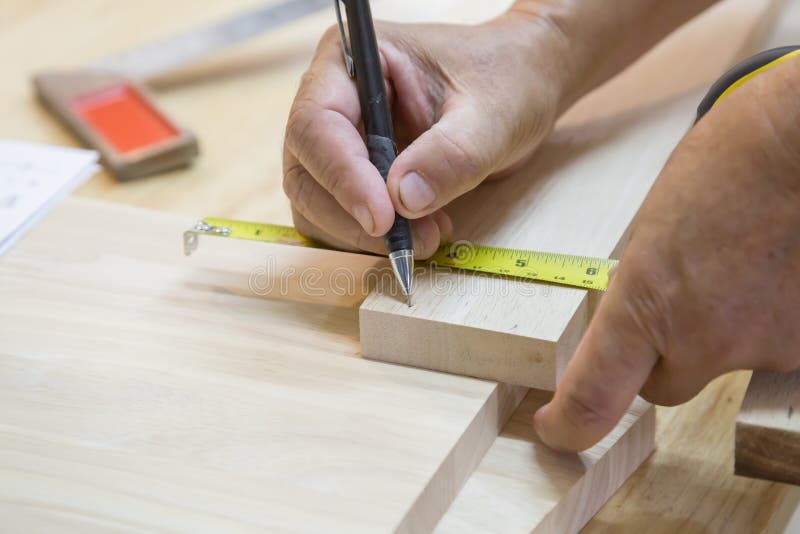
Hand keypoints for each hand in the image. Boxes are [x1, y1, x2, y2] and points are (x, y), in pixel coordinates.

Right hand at [283, 12, 570, 256]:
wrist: (521, 86)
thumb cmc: (506, 79)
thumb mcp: (493, 113)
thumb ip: (452, 153)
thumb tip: (404, 199)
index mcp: (354, 60)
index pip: (319, 121)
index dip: (343, 175)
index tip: (383, 218)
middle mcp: (334, 98)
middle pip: (306, 170)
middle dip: (351, 215)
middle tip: (410, 242)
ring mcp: (339, 140)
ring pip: (315, 202)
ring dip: (361, 234)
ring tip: (428, 235)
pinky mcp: (353, 175)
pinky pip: (338, 217)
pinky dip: (370, 238)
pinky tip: (420, 231)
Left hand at [534, 56, 799, 451]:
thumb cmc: (729, 162)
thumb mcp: (656, 226)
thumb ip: (645, 285)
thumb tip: (645, 314)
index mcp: (645, 304)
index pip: (595, 395)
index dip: (570, 423)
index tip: (558, 429)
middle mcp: (703, 341)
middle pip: (667, 386)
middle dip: (666, 357)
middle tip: (685, 300)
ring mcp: (766, 349)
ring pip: (728, 363)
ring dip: (729, 329)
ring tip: (746, 263)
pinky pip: (777, 346)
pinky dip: (773, 318)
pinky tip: (778, 270)